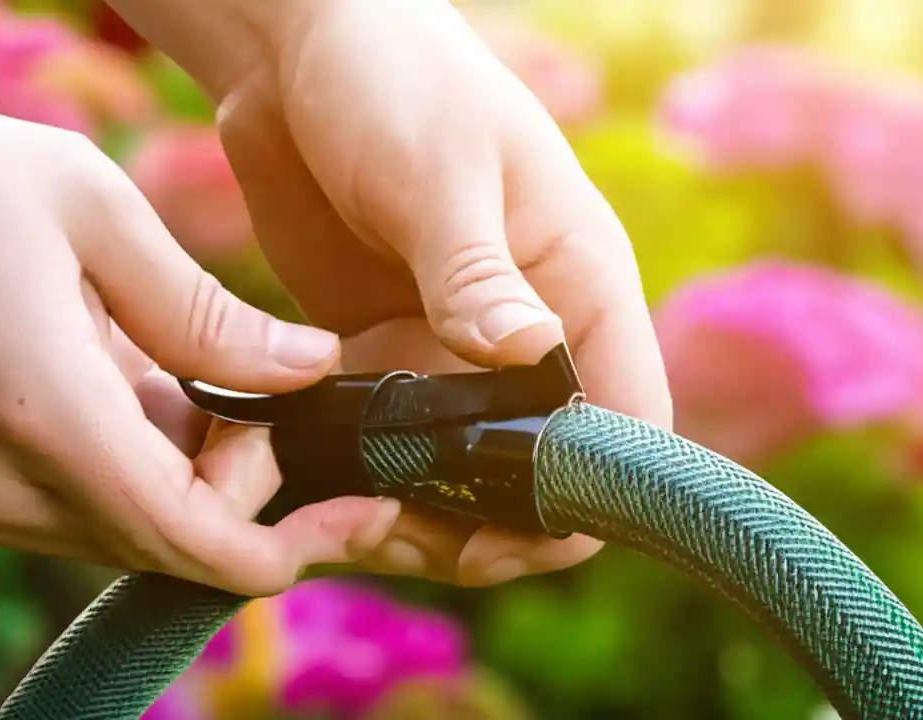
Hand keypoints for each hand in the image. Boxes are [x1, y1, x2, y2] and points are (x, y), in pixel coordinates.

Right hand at [0, 49, 398, 595]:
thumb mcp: (85, 209)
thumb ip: (204, 312)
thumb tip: (305, 371)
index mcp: (45, 417)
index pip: (197, 543)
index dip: (291, 541)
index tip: (353, 500)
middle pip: (167, 543)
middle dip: (241, 493)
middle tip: (262, 399)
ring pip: (117, 529)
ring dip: (181, 480)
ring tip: (193, 382)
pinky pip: (62, 509)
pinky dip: (121, 472)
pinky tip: (124, 388)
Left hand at [126, 0, 671, 585]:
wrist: (296, 45)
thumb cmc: (392, 79)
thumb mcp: (439, 174)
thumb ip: (477, 274)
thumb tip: (529, 360)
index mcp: (580, 286)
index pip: (626, 424)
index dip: (582, 500)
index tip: (498, 539)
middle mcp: (527, 331)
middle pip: (535, 473)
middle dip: (476, 525)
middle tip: (386, 534)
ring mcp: (451, 346)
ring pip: (454, 472)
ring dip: (408, 510)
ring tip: (334, 514)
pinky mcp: (381, 346)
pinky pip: (382, 437)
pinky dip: (354, 470)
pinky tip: (304, 479)